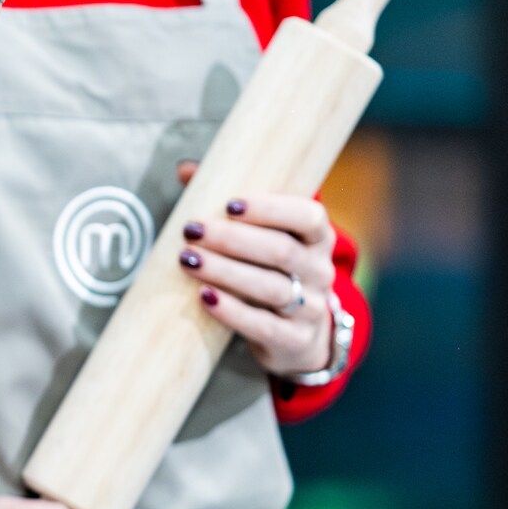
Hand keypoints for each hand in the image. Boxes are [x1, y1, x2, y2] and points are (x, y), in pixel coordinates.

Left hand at [172, 159, 336, 378]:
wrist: (297, 337)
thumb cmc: (271, 273)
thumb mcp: (264, 238)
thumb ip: (231, 204)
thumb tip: (186, 169)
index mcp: (317, 238)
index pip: (309, 216)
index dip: (271, 208)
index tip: (230, 204)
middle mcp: (321, 271)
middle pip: (282, 251)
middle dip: (233, 239)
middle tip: (192, 230)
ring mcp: (311, 308)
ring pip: (272, 287)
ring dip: (226, 271)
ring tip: (188, 260)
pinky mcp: (293, 340)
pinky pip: (264, 326)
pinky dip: (232, 311)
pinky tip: (205, 297)